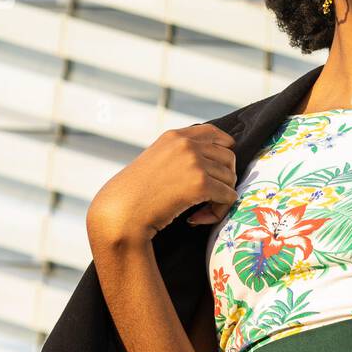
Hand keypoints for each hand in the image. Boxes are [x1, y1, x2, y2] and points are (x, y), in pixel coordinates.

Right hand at [86, 123, 238, 246]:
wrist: (121, 213)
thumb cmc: (134, 195)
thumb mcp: (155, 162)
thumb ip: (178, 156)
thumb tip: (209, 163)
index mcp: (174, 137)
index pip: (213, 133)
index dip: (224, 148)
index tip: (221, 166)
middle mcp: (187, 145)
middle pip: (228, 157)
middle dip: (223, 179)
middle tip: (207, 199)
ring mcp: (194, 162)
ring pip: (230, 179)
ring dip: (220, 199)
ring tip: (199, 211)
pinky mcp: (200, 184)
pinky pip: (229, 196)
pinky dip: (219, 211)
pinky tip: (197, 219)